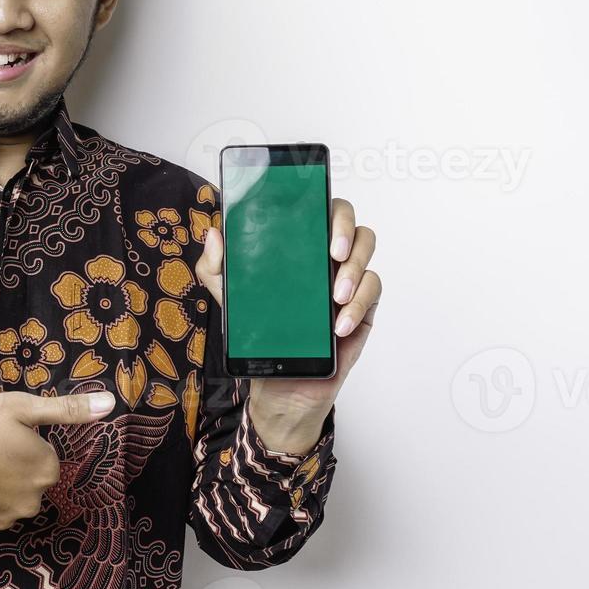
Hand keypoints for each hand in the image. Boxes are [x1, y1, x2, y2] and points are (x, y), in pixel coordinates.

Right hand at [0, 390, 114, 536]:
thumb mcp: (19, 406)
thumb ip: (67, 409)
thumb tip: (112, 404)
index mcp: (46, 470)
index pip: (44, 456)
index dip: (22, 441)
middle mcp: (33, 502)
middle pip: (29, 480)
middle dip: (12, 466)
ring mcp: (4, 521)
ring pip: (8, 499)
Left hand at [194, 196, 380, 452]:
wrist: (281, 384)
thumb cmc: (261, 333)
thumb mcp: (231, 298)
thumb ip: (217, 267)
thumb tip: (215, 235)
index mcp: (299, 247)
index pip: (320, 210)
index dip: (325, 205)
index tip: (316, 217)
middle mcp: (326, 258)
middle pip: (352, 224)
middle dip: (347, 232)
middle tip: (334, 254)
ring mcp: (347, 280)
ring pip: (367, 253)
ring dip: (355, 271)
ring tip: (336, 296)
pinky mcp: (362, 307)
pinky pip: (374, 291)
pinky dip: (360, 305)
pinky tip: (339, 324)